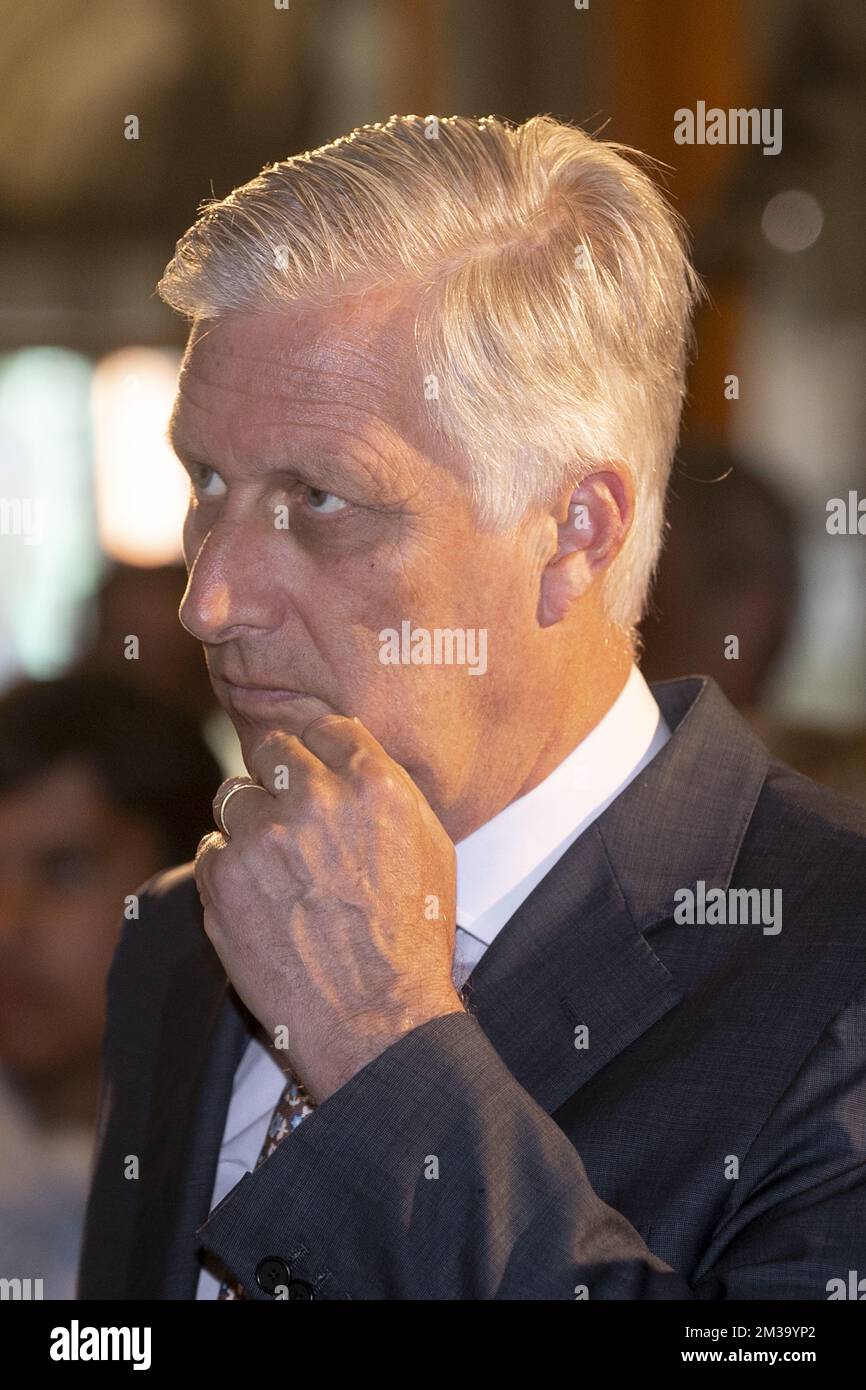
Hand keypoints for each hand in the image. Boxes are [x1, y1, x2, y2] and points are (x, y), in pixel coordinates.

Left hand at [195, 715, 464, 1103]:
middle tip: (287, 818)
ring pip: (233, 796)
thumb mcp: (431, 849)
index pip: (325, 728)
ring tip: (274, 869)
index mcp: (374, 784)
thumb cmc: (412, 939)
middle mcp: (316, 799)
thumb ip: (390, 792)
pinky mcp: (224, 877)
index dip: (316, 749)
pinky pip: (211, 848)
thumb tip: (351, 758)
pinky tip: (259, 903)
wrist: (374, 1020)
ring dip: (248, 823)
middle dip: (277, 778)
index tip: (312, 770)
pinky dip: (227, 870)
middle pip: (273, 751)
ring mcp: (264, 837)